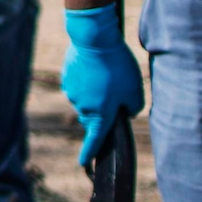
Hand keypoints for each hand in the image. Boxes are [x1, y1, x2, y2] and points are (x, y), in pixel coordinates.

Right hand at [62, 4, 145, 166]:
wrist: (93, 38)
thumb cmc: (116, 66)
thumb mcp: (135, 89)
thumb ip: (133, 107)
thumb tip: (126, 111)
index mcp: (100, 115)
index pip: (94, 140)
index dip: (89, 153)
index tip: (84, 163)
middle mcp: (83, 108)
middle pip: (92, 117)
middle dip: (102, 111)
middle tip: (115, 92)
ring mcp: (72, 93)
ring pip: (85, 99)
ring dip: (95, 92)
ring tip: (107, 72)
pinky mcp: (67, 78)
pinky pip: (78, 84)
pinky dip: (87, 79)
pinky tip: (96, 65)